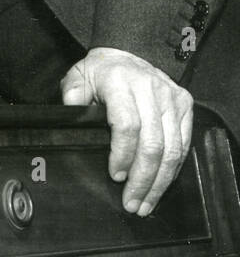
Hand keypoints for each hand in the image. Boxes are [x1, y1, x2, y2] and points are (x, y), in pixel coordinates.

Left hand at [60, 47, 193, 215]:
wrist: (127, 53)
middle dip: (143, 180)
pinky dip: (173, 169)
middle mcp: (150, 88)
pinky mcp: (185, 104)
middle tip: (131, 204)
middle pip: (153, 143)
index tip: (114, 176)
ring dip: (159, 182)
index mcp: (120, 81)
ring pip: (172, 149)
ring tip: (146, 203)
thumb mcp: (78, 79)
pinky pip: (183, 144)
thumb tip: (71, 124)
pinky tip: (160, 185)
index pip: (127, 125)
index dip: (122, 155)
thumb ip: (72, 100)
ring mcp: (171, 97)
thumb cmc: (100, 73)